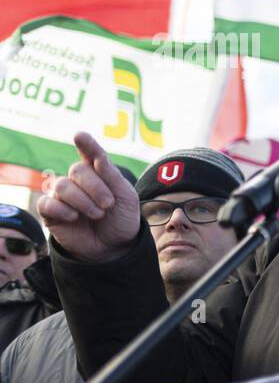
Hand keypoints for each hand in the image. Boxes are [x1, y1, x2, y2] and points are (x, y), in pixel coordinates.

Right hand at [36, 132, 139, 260]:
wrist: (114, 247)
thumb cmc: (121, 219)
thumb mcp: (126, 198)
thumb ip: (112, 177)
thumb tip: (98, 157)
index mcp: (99, 173)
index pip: (91, 154)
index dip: (86, 144)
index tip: (80, 136)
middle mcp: (78, 181)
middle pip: (78, 170)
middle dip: (96, 188)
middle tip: (108, 205)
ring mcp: (63, 195)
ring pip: (63, 186)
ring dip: (83, 202)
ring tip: (97, 215)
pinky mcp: (50, 211)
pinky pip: (47, 203)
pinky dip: (63, 210)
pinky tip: (74, 218)